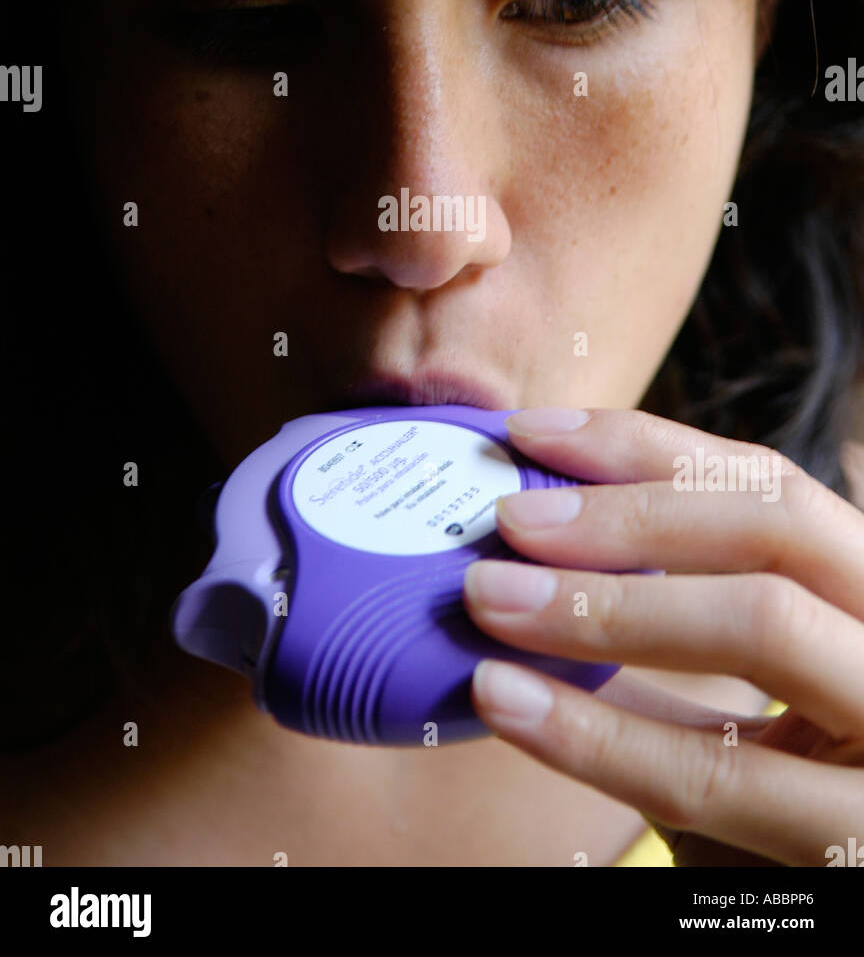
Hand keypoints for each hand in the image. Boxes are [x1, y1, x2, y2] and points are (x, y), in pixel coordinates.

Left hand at [462, 408, 863, 866]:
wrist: (839, 926)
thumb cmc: (785, 806)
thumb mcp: (748, 706)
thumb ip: (670, 631)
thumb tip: (529, 554)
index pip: (772, 488)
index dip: (648, 447)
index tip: (532, 434)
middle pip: (778, 528)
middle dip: (630, 511)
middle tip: (508, 518)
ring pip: (764, 624)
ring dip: (605, 601)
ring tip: (489, 598)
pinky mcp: (859, 846)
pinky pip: (712, 772)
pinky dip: (594, 732)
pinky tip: (504, 700)